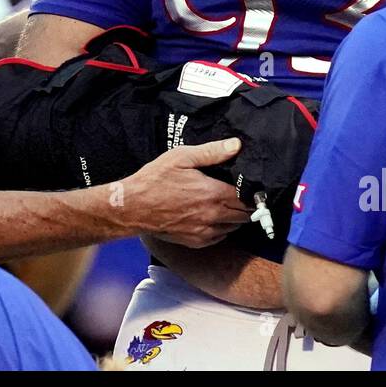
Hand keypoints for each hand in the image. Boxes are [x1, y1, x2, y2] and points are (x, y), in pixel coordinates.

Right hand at [121, 138, 249, 247]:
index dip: (252, 193)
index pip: (247, 198)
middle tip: (241, 195)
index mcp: (213, 194)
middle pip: (245, 215)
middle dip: (247, 206)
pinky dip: (221, 228)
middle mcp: (213, 216)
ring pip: (233, 227)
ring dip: (235, 217)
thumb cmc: (155, 180)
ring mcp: (205, 232)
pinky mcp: (196, 241)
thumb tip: (236, 145)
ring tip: (227, 204)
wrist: (133, 207)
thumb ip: (212, 152)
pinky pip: (219, 237)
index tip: (251, 187)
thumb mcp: (182, 157)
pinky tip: (212, 216)